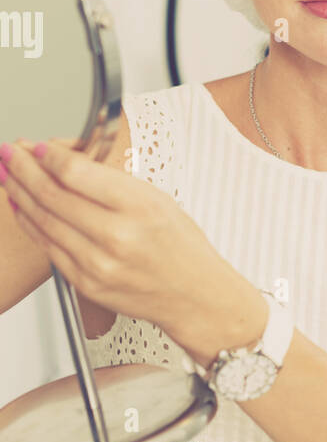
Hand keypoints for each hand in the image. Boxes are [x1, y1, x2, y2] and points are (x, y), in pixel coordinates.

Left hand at [0, 137, 248, 355]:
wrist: (194, 295)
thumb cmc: (180, 247)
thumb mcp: (157, 200)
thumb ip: (111, 182)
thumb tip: (66, 163)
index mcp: (139, 207)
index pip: (77, 173)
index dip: (48, 156)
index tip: (36, 146)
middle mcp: (117, 235)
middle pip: (52, 194)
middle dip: (22, 168)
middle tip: (8, 153)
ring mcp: (98, 262)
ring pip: (43, 220)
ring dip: (18, 193)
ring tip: (7, 175)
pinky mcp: (85, 282)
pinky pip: (47, 247)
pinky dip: (30, 223)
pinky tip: (22, 207)